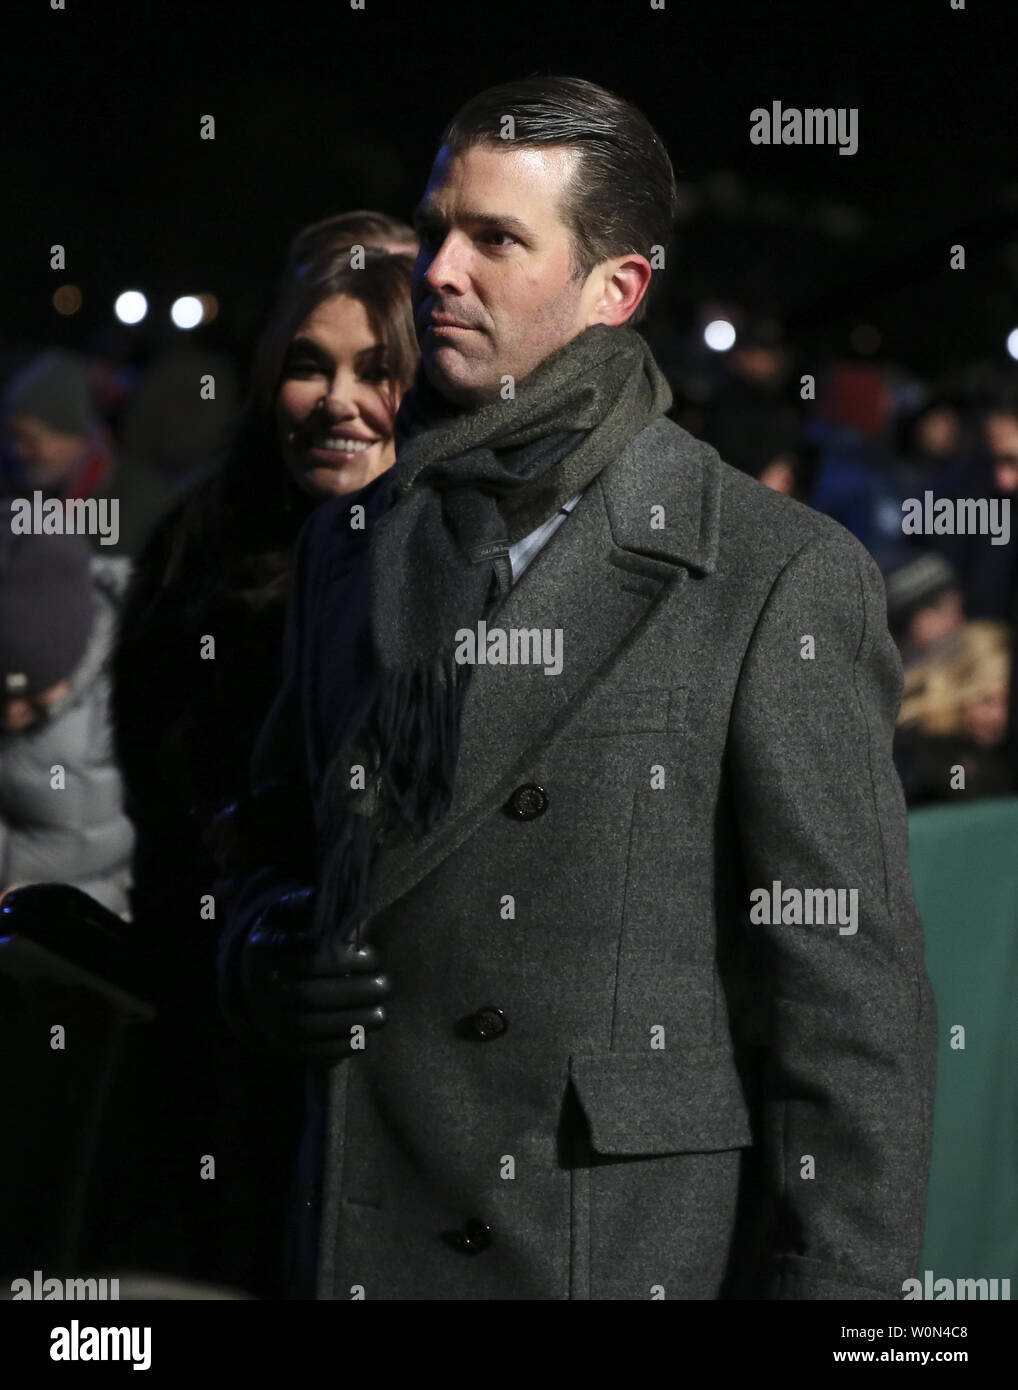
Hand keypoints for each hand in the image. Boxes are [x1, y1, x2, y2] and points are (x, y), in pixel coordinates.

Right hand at [239, 890, 390, 1062]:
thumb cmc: (285, 936)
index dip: (345, 961)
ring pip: (309, 1027)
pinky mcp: (281, 1045)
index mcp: (263, 952)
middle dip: (353, 993)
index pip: (307, 960)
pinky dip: (339, 1047)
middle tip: (385, 985)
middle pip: (307, 996)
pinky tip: (365, 1036)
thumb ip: (307, 903)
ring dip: (351, 1022)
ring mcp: (268, 1020)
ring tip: (382, 1014)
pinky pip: (309, 1052)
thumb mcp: (288, 912)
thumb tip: (324, 896)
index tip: (373, 955)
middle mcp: (260, 989)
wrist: (255, 978)